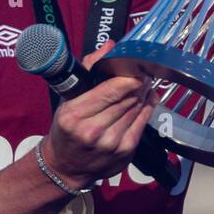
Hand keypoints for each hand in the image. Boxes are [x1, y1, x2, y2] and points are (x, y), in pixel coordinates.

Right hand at [41, 39, 156, 188]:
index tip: (136, 66)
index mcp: (75, 114)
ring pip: (137, 109)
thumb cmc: (67, 129)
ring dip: (144, 94)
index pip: (111, 89)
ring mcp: (111, 144)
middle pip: (128, 98)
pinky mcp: (125, 153)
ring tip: (143, 84)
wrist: (67, 167)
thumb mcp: (69, 98)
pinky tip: (146, 100)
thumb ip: (90, 68)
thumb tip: (110, 46)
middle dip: (138, 82)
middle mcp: (93, 131)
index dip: (129, 76)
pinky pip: (142, 123)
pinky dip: (146, 109)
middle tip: (142, 72)